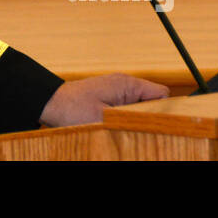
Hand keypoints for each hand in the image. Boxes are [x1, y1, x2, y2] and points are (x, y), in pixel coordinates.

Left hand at [39, 73, 169, 125]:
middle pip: (152, 102)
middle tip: (143, 132)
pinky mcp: (110, 99)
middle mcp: (124, 84)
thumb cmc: (73, 109)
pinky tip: (118, 128)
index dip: (166, 110)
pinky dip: (127, 119)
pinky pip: (127, 109)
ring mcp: (117, 91)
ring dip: (137, 119)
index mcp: (127, 84)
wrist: (51, 104)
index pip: (161, 94)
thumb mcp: (105, 117)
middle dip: (150, 117)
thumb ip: (131, 117)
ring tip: (127, 130)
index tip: (164, 126)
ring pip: (140, 107)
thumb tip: (152, 121)